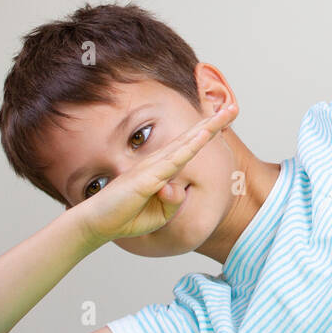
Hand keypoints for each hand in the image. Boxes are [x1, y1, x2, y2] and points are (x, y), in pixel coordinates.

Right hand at [71, 102, 238, 245]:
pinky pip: (173, 161)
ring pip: (186, 143)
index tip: (224, 121)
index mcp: (162, 170)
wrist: (97, 224)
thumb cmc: (126, 217)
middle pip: (191, 138)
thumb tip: (178, 189)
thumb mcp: (159, 215)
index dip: (207, 134)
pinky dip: (190, 147)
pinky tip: (203, 136)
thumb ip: (173, 203)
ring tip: (226, 114)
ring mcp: (153, 168)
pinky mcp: (147, 178)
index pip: (189, 147)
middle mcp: (158, 163)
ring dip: (206, 128)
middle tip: (234, 108)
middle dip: (213, 122)